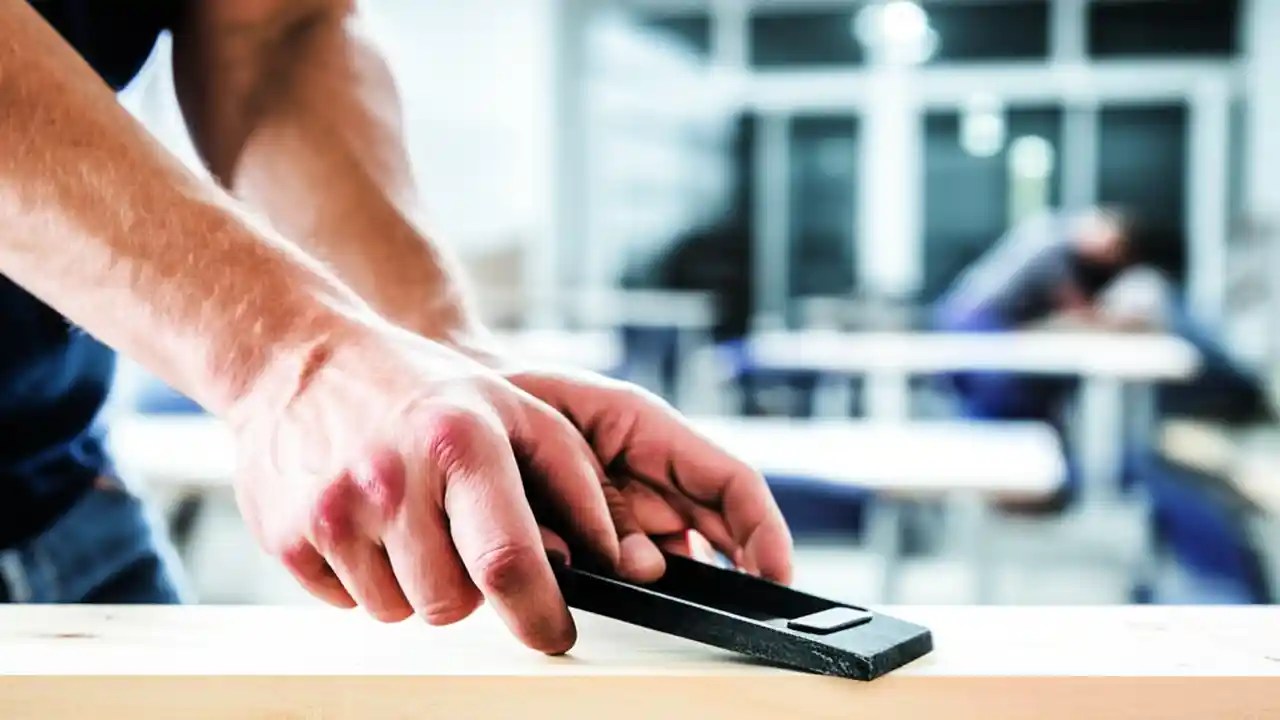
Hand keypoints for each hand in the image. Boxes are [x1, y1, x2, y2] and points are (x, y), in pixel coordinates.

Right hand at [228, 320, 625, 652]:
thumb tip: (611, 561)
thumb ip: (573, 482)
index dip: (540, 614)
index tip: (555, 632)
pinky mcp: (286, 537)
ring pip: (400, 612)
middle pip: (452, 604)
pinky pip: (348, 603)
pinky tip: (363, 520)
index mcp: (460, 442)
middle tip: (456, 533)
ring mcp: (333, 511)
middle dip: (468, 587)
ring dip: (415, 583)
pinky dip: (365, 577)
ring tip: (406, 517)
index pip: (508, 562)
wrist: (296, 360)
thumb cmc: (419, 390)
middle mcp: (392, 479)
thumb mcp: (512, 410)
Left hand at [468, 351, 792, 585]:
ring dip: (683, 584)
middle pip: (723, 525)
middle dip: (742, 569)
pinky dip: (641, 587)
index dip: (764, 531)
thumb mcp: (558, 434)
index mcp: (654, 430)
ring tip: (672, 603)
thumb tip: (645, 566)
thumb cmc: (515, 395)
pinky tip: (625, 596)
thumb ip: (603, 499)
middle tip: (748, 613)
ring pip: (681, 553)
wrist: (467, 391)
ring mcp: (636, 500)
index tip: (776, 576)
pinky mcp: (609, 528)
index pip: (733, 483)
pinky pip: (639, 564)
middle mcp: (655, 468)